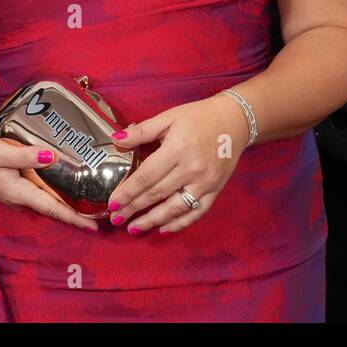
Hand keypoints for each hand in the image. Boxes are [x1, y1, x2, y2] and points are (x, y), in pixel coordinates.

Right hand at [0, 135, 98, 232]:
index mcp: (20, 193)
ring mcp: (19, 194)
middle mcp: (22, 198)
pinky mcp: (17, 186)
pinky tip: (70, 182)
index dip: (74, 217)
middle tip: (104, 211)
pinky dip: (58, 189)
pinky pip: (43, 190)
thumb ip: (25, 156)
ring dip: (70, 202)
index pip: (53, 208)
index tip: (94, 226)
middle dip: (78, 211)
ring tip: (94, 199)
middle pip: (55, 207)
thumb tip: (52, 157)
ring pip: (50, 199)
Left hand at [106, 95, 250, 234]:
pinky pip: (196, 212)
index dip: (128, 192)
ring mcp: (205, 183)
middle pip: (157, 194)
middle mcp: (191, 169)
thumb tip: (115, 140)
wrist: (234, 120)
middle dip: (134, 208)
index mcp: (177, 149)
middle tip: (115, 219)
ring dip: (152, 221)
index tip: (112, 203)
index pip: (146, 177)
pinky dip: (179, 223)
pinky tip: (163, 229)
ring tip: (133, 229)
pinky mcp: (215, 190)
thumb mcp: (168, 117)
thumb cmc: (198, 117)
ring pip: (174, 208)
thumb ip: (142, 130)